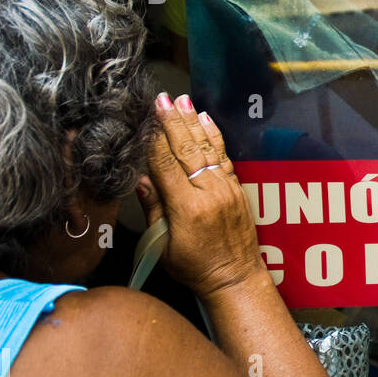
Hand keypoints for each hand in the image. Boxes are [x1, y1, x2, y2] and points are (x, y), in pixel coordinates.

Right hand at [135, 94, 267, 297]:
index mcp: (187, 208)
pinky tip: (206, 120)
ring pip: (207, 149)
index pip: (166, 165)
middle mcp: (209, 193)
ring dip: (194, 122)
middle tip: (162, 99)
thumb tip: (140, 180)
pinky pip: (224, 156)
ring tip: (183, 100)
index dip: (154, 140)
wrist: (235, 277)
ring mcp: (226, 189)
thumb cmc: (194, 267)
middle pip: (187, 150)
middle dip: (173, 122)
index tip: (145, 117)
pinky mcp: (237, 189)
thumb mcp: (163, 244)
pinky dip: (215, 136)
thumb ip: (153, 208)